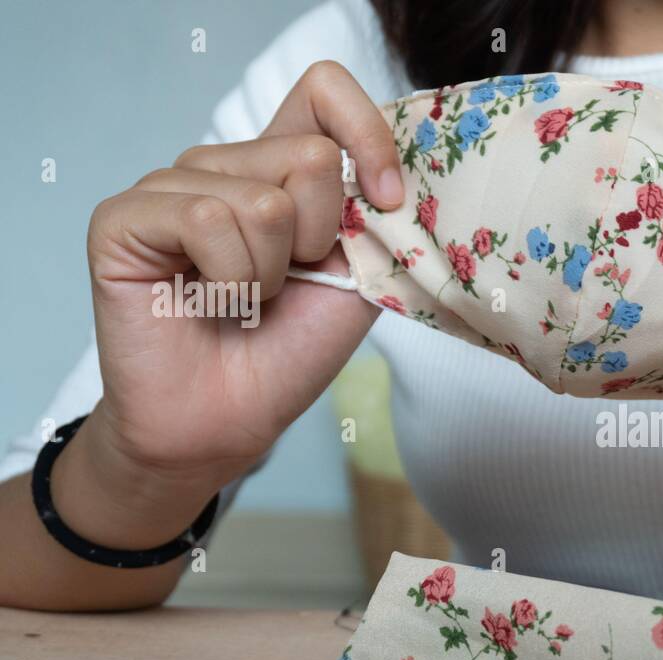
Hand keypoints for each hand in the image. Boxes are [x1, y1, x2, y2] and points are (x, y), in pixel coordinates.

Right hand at [84, 61, 401, 503]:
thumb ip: (374, 221)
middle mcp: (222, 166)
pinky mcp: (125, 217)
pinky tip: (206, 301)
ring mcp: (168, 186)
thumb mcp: (356, 281)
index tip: (388, 201)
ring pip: (262, 200)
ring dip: (269, 273)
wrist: (226, 422)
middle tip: (284, 285)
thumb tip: (394, 176)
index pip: (324, 91)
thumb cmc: (285, 353)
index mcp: (278, 170)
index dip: (368, 135)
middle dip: (318, 241)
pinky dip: (227, 277)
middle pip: (309, 156)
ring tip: (241, 300)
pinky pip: (206, 218)